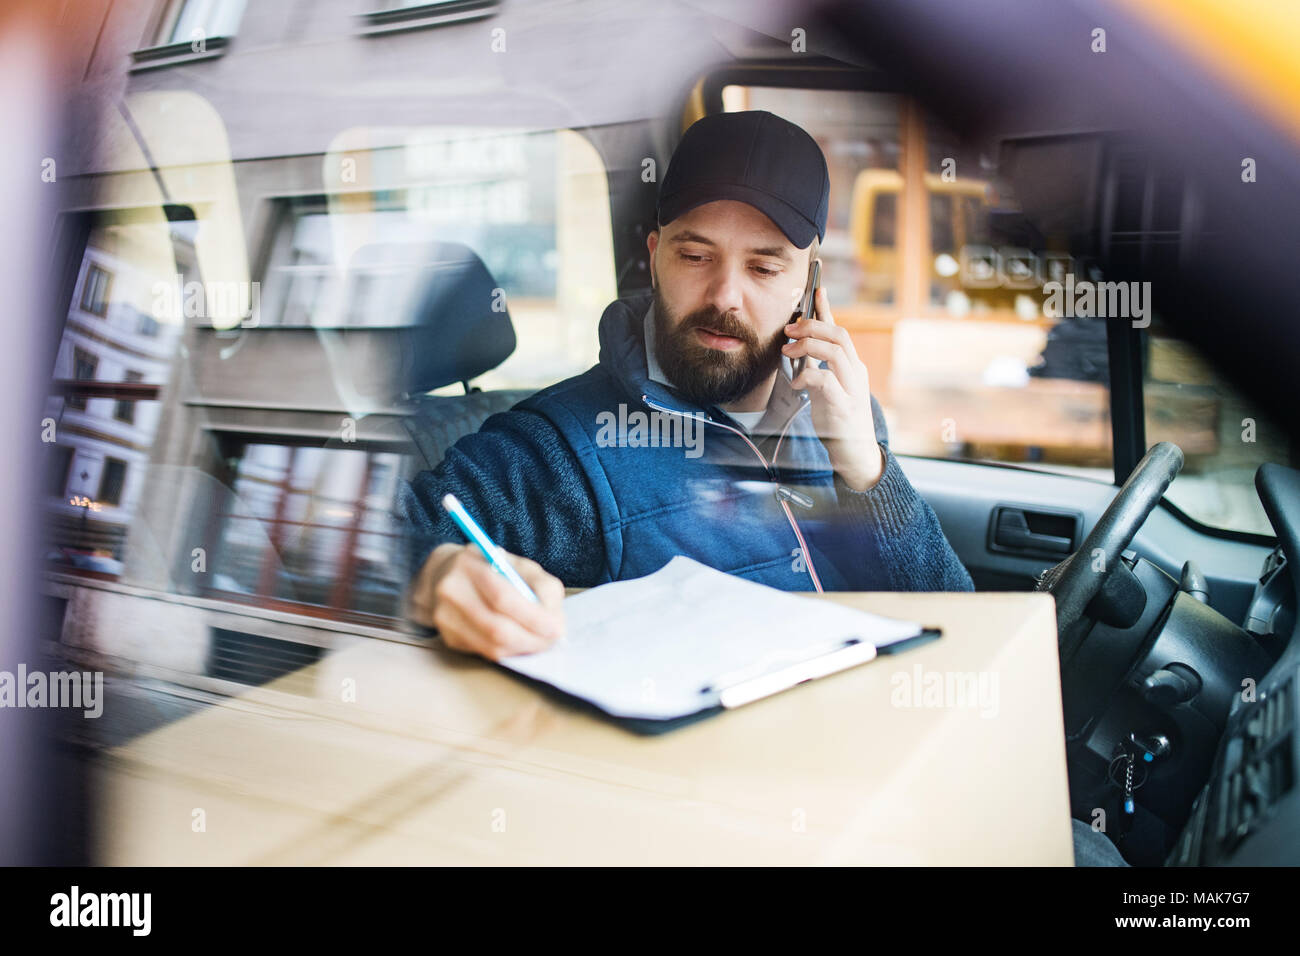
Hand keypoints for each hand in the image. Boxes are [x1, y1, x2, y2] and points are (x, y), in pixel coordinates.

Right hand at [408, 543, 565, 660]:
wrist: (445, 573)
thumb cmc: (491, 568)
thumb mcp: (519, 564)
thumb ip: (540, 586)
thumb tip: (555, 621)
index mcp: (469, 565)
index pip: (503, 598)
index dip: (533, 617)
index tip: (556, 628)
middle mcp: (451, 591)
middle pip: (496, 628)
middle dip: (531, 639)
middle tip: (552, 641)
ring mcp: (444, 616)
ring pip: (491, 646)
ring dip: (523, 649)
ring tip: (540, 642)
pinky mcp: (447, 636)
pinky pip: (485, 652)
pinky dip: (509, 651)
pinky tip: (520, 642)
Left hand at [782, 282, 884, 490]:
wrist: (855, 453)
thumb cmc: (838, 420)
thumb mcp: (826, 389)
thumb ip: (816, 369)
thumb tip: (797, 349)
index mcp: (852, 367)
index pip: (840, 330)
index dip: (827, 309)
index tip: (816, 289)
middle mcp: (856, 373)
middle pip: (839, 336)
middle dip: (812, 327)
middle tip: (788, 330)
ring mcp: (852, 389)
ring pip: (835, 352)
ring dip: (808, 346)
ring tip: (787, 351)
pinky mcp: (843, 406)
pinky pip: (826, 382)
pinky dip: (808, 377)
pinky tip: (798, 383)